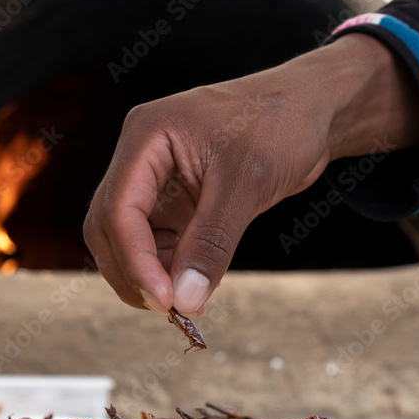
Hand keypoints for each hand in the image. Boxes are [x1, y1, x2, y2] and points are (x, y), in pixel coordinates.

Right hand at [83, 34, 418, 314]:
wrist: (310, 110)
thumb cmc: (281, 125)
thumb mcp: (248, 184)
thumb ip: (212, 243)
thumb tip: (186, 300)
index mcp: (147, 135)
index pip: (119, 208)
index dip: (136, 260)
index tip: (167, 300)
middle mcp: (140, 154)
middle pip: (107, 225)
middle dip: (132, 271)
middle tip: (170, 308)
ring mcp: (154, 177)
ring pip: (126, 238)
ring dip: (148, 273)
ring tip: (186, 300)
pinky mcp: (172, 197)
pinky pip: (155, 240)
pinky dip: (167, 266)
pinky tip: (193, 282)